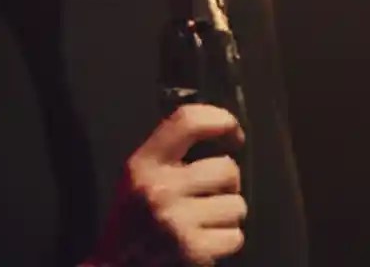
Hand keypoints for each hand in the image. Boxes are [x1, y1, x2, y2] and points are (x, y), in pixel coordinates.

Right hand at [86, 104, 246, 265]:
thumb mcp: (137, 176)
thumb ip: (168, 152)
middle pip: (227, 168)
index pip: (188, 121)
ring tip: (204, 222)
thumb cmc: (132, 221)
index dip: (221, 119)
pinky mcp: (193, 250)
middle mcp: (159, 188)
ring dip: (227, 215)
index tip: (233, 132)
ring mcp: (177, 221)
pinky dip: (226, 241)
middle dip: (227, 183)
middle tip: (209, 195)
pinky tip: (205, 242)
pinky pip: (235, 236)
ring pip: (237, 205)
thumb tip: (219, 129)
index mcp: (144, 164)